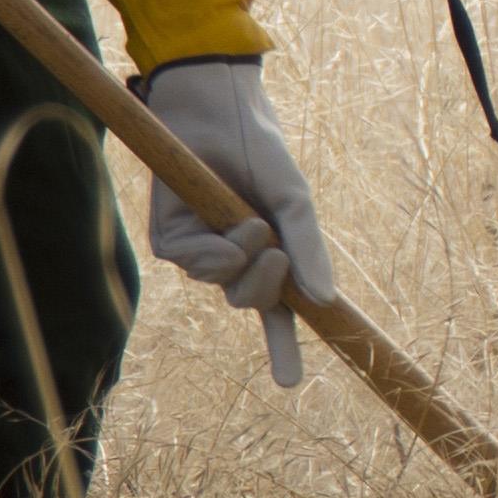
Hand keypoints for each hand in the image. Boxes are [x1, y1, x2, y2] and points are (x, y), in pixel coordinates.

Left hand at [135, 56, 331, 387]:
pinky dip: (217, 249)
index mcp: (269, 254)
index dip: (283, 348)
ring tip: (253, 221)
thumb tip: (326, 300)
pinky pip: (195, 264)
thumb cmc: (262, 153)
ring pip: (222, 285)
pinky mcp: (170, 239)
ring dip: (244, 260)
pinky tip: (226, 220)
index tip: (289, 383)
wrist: (219, 114)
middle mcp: (233, 257)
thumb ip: (311, 249)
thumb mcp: (297, 203)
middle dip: (268, 285)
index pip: (278, 312)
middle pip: (250, 301)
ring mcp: (201, 249)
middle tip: (279, 252)